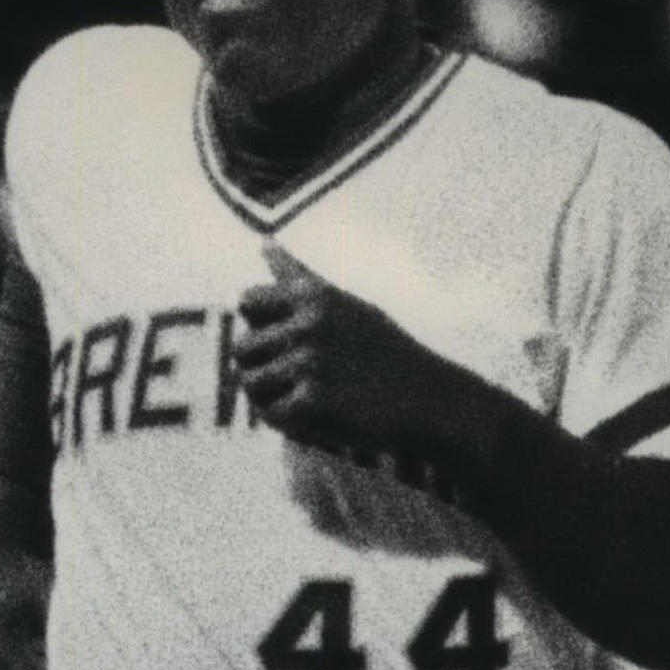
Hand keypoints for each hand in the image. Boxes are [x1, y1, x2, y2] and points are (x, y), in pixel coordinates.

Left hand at [234, 243, 504, 471]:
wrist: (428, 400)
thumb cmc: (384, 351)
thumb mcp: (346, 304)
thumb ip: (298, 278)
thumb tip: (263, 246)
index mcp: (313, 294)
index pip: (246, 302)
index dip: (260, 327)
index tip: (289, 342)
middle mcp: (309, 323)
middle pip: (242, 349)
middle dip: (261, 368)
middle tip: (297, 380)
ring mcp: (310, 361)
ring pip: (250, 384)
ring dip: (270, 397)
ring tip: (304, 399)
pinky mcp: (313, 400)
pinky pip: (270, 415)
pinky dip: (287, 422)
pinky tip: (316, 418)